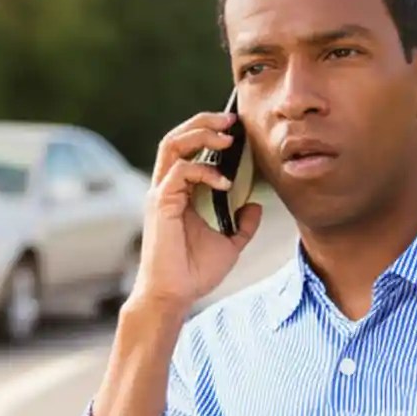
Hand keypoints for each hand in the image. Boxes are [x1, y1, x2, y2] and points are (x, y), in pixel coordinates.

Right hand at [129, 111, 262, 312]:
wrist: (174, 295)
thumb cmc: (193, 273)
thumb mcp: (229, 244)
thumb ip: (242, 225)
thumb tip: (256, 206)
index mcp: (178, 193)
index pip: (187, 149)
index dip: (208, 132)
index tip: (235, 128)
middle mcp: (166, 188)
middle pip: (176, 138)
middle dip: (203, 122)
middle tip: (232, 120)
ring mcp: (160, 194)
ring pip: (172, 145)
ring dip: (200, 134)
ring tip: (226, 136)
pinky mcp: (161, 203)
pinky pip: (180, 171)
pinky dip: (204, 170)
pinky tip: (225, 182)